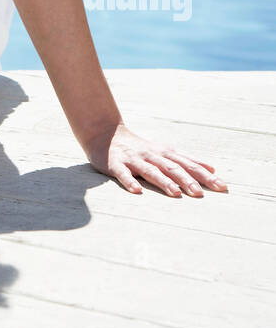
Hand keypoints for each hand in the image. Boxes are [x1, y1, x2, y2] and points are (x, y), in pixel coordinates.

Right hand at [85, 123, 227, 196]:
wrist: (105, 133)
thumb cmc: (140, 148)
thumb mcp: (165, 151)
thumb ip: (187, 160)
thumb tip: (212, 169)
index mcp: (165, 153)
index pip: (188, 164)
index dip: (205, 175)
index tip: (222, 186)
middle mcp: (152, 155)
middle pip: (172, 167)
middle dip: (187, 179)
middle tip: (200, 193)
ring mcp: (134, 160)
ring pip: (151, 170)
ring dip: (163, 181)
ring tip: (175, 193)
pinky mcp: (116, 164)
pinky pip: (123, 174)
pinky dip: (130, 181)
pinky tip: (136, 191)